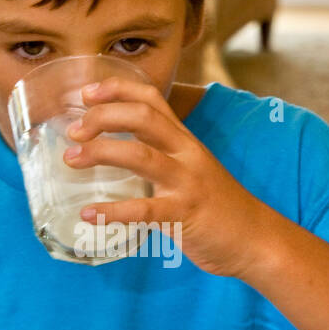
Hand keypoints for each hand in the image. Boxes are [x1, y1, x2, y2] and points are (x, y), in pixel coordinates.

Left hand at [63, 77, 269, 277]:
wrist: (256, 240)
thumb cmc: (218, 207)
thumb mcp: (193, 170)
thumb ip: (162, 157)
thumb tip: (116, 154)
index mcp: (185, 141)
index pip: (152, 99)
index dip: (117, 89)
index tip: (87, 93)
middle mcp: (187, 154)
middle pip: (142, 118)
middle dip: (103, 117)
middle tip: (73, 130)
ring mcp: (187, 183)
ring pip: (140, 155)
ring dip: (100, 153)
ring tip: (71, 159)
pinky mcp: (184, 215)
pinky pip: (143, 210)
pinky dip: (111, 212)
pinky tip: (87, 214)